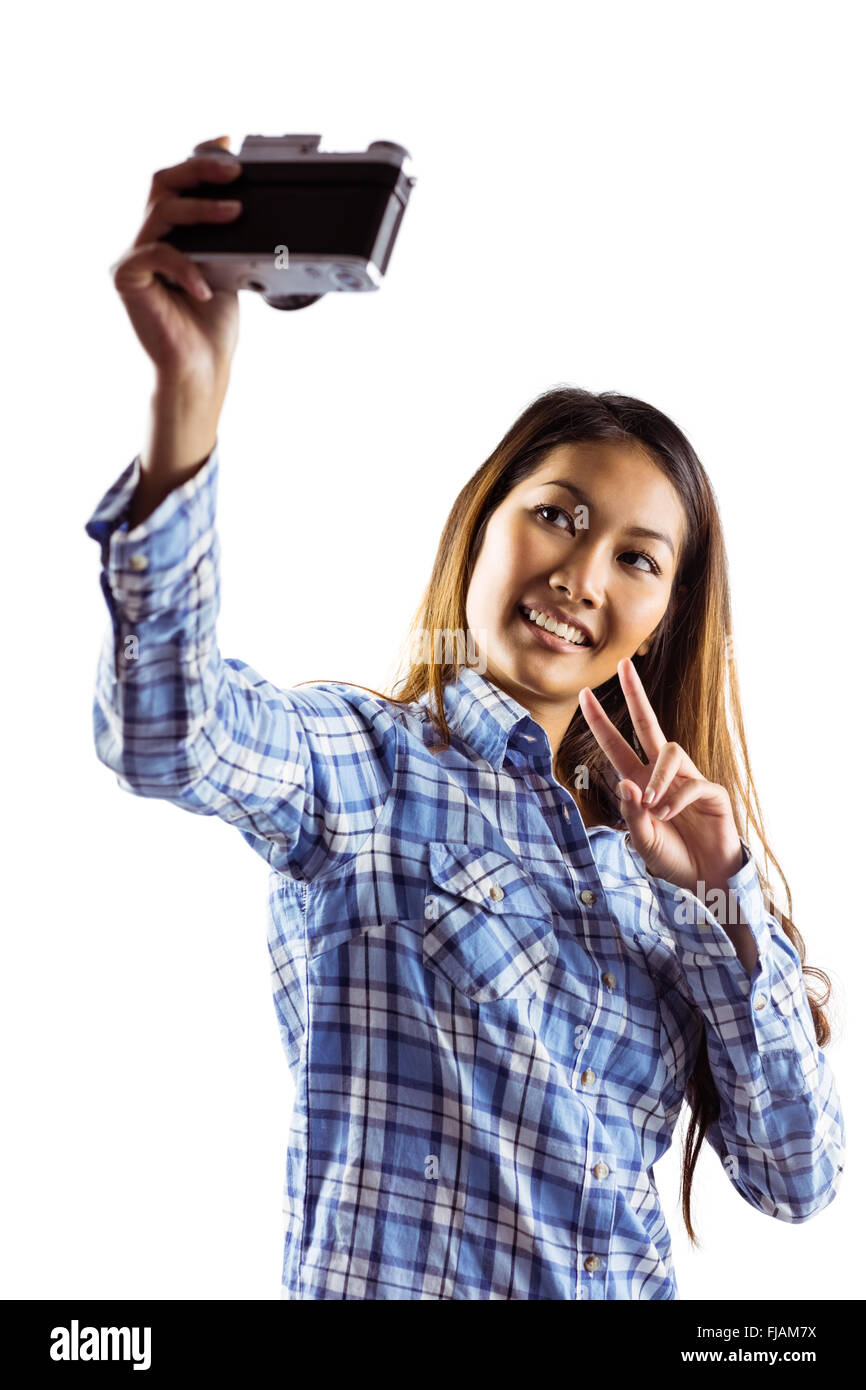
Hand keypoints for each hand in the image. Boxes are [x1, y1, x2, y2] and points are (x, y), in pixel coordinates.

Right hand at [110, 135, 242, 400]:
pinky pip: (157, 255)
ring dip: (201, 208)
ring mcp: (135, 256)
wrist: (200, 368)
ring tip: (234, 212)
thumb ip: (229, 235)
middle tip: (234, 172)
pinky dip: (185, 266)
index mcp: (170, 234)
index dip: (198, 159)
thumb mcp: (230, 268)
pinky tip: (206, 285)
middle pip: (164, 183)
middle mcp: (148, 239)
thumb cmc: (211, 326)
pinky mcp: (127, 277)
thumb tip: (240, 198)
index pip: (178, 184)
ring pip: (162, 211)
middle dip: (199, 170)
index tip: (228, 146)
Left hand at [578, 658, 742, 896]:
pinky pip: (692, 784)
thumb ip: (631, 814)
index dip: (600, 721)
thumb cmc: (672, 857)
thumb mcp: (642, 841)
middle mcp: (663, 773)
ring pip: (670, 751)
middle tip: (624, 664)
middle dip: (636, 693)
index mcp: (639, 781)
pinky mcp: (711, 792)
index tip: (583, 695)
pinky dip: (676, 800)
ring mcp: (688, 778)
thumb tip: (626, 783)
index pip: (617, 744)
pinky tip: (669, 816)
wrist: (705, 879)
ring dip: (657, 778)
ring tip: (652, 807)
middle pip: (648, 723)